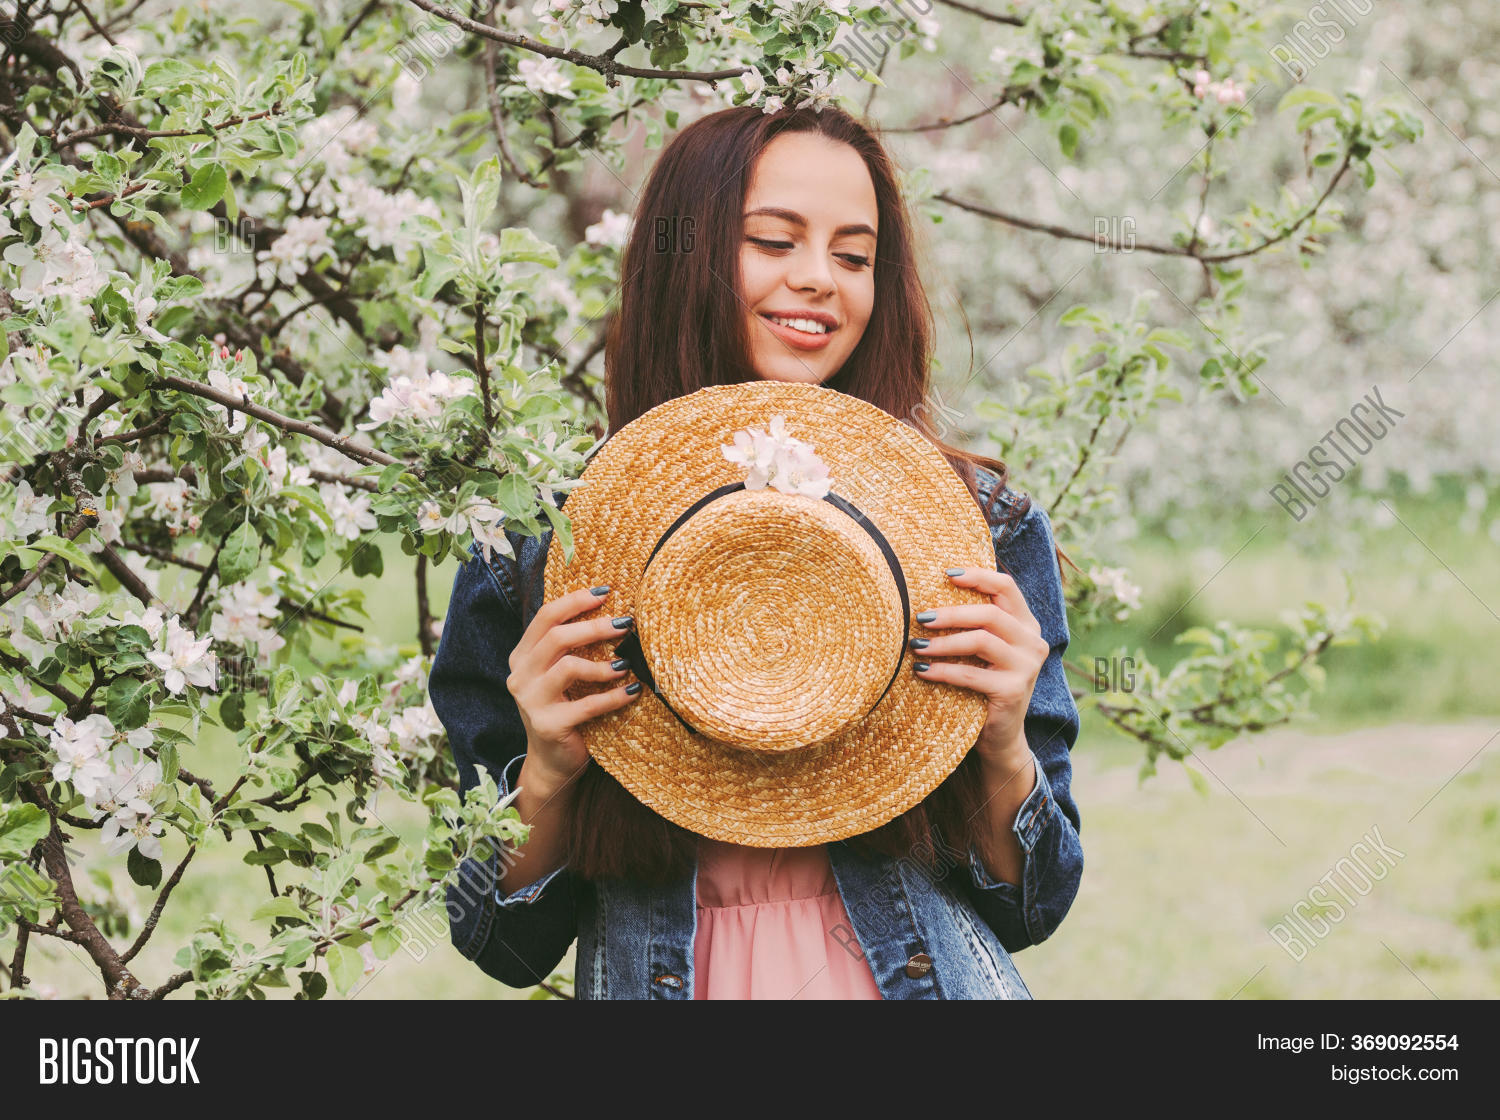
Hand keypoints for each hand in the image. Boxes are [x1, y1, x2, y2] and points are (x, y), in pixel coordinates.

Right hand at [506, 585, 641, 796]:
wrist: (551, 761)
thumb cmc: (563, 709)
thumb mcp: (559, 674)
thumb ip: (570, 647)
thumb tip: (611, 611)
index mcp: (522, 656)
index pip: (545, 617)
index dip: (575, 601)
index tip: (605, 593)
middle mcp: (520, 676)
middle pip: (557, 637)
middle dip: (595, 627)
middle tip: (626, 624)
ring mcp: (531, 701)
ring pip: (569, 667)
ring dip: (604, 664)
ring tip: (627, 665)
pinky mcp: (549, 725)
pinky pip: (587, 704)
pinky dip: (614, 696)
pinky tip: (633, 691)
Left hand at [909, 566, 1049, 765]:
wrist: (1000, 735)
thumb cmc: (984, 685)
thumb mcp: (985, 650)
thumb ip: (975, 624)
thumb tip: (931, 595)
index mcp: (1026, 624)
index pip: (1006, 587)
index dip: (977, 576)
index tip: (945, 574)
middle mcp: (1033, 642)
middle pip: (990, 613)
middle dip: (951, 613)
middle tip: (920, 617)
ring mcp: (1027, 666)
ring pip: (980, 640)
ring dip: (943, 642)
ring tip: (916, 645)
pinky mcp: (1013, 690)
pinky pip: (971, 674)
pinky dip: (942, 670)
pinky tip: (921, 671)